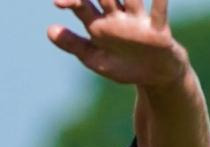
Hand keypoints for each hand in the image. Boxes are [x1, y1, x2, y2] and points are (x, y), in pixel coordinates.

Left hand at [47, 0, 186, 87]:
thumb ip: (73, 44)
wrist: (155, 74)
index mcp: (100, 24)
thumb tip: (49, 30)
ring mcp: (138, 21)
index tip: (58, 2)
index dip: (70, 0)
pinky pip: (159, 12)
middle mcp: (118, 17)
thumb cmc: (123, 65)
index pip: (82, 5)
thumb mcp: (95, 58)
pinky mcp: (157, 30)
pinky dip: (160, 0)